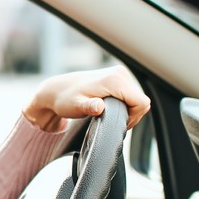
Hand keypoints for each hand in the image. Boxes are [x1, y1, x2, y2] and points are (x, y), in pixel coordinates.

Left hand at [22, 66, 150, 131]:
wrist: (57, 90)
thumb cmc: (65, 100)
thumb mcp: (75, 106)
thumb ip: (88, 107)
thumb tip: (99, 107)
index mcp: (115, 80)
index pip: (141, 102)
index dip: (134, 117)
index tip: (117, 124)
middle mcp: (120, 74)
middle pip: (141, 101)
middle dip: (130, 115)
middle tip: (111, 121)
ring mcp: (119, 74)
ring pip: (136, 99)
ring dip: (127, 110)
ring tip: (108, 115)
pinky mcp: (117, 78)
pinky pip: (130, 95)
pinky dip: (124, 105)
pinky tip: (110, 109)